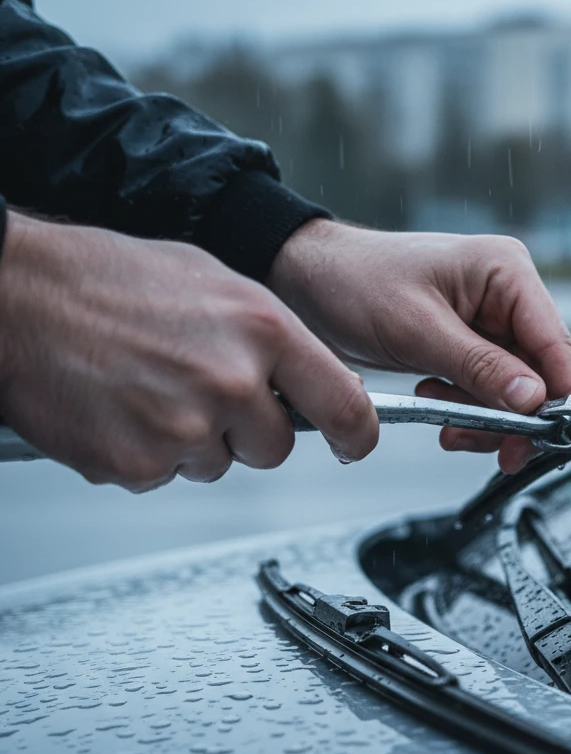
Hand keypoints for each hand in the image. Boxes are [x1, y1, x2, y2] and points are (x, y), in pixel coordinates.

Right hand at [0, 213, 376, 490]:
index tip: (351, 442)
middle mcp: (232, 382)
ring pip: (218, 464)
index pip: (345, 406)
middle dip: (248, 431)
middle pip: (276, 448)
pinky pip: (165, 474)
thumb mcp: (218, 284)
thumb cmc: (109, 279)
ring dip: (193, 440)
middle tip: (201, 391)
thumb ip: (273, 339)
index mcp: (263, 330)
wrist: (19, 293)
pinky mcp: (138, 463)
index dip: (355, 434)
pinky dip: (147, 452)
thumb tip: (314, 380)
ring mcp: (185, 428)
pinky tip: (122, 407)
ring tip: (150, 388)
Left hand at [267, 220, 570, 473]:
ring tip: (446, 418)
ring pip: (513, 391)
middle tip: (500, 450)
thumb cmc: (357, 280)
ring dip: (485, 417)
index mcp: (506, 273)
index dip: (568, 394)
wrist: (311, 281)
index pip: (554, 342)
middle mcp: (506, 296)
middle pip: (539, 374)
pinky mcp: (469, 345)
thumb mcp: (419, 329)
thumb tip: (533, 399)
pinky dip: (467, 410)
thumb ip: (480, 367)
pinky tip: (437, 404)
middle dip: (516, 416)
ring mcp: (488, 322)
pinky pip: (486, 390)